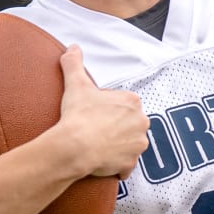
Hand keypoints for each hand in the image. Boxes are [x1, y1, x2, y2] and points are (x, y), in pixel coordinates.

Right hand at [56, 45, 148, 178]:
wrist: (74, 146)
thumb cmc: (78, 115)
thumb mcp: (76, 84)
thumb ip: (75, 63)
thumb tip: (72, 48)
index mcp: (132, 101)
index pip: (124, 105)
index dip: (108, 110)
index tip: (95, 114)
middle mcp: (141, 122)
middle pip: (129, 125)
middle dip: (116, 128)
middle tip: (96, 130)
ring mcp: (138, 144)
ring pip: (129, 145)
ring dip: (118, 146)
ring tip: (98, 145)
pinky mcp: (130, 164)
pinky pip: (126, 166)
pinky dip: (117, 166)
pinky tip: (102, 161)